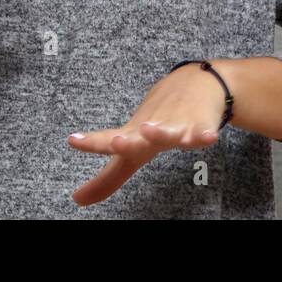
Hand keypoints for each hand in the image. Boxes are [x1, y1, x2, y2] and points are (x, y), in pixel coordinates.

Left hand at [67, 61, 228, 205]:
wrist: (194, 82)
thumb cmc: (157, 120)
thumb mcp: (133, 152)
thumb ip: (108, 178)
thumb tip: (77, 199)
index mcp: (133, 136)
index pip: (109, 142)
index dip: (92, 143)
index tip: (73, 140)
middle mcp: (152, 128)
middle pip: (139, 137)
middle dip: (129, 141)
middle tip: (117, 141)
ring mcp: (176, 125)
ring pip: (170, 130)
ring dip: (160, 131)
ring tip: (149, 130)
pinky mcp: (201, 124)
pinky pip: (204, 131)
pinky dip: (205, 134)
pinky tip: (207, 137)